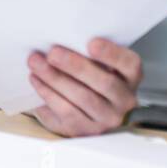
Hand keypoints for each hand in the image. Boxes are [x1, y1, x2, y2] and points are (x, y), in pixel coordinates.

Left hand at [27, 37, 141, 136]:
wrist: (79, 109)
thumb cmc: (86, 78)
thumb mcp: (94, 63)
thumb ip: (85, 52)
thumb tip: (61, 36)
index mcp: (130, 77)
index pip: (129, 65)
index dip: (112, 54)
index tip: (91, 43)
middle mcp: (124, 100)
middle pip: (105, 83)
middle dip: (75, 66)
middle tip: (52, 53)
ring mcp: (107, 119)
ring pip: (84, 98)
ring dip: (56, 79)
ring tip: (36, 63)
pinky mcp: (86, 130)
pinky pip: (67, 112)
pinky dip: (48, 94)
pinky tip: (36, 80)